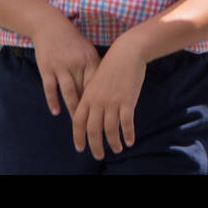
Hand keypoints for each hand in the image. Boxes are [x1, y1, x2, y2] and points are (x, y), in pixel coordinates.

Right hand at [31, 13, 100, 118]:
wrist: (50, 26)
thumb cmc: (72, 41)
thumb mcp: (87, 51)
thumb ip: (94, 68)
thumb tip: (104, 89)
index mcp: (90, 59)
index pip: (98, 84)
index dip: (102, 99)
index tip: (107, 113)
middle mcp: (77, 63)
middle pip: (84, 90)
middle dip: (89, 108)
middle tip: (93, 124)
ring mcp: (61, 66)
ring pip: (69, 92)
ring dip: (73, 108)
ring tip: (76, 123)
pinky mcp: (47, 68)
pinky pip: (50, 88)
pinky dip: (53, 101)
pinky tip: (56, 112)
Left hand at [71, 36, 147, 158]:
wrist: (127, 51)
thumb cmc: (113, 64)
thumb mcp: (96, 80)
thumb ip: (92, 96)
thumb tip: (91, 113)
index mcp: (87, 96)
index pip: (78, 122)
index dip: (78, 137)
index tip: (80, 148)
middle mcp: (97, 101)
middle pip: (93, 130)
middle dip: (95, 146)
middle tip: (98, 156)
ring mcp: (112, 101)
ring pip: (110, 130)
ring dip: (113, 143)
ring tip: (117, 150)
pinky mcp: (127, 100)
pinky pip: (126, 123)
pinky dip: (128, 134)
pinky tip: (130, 141)